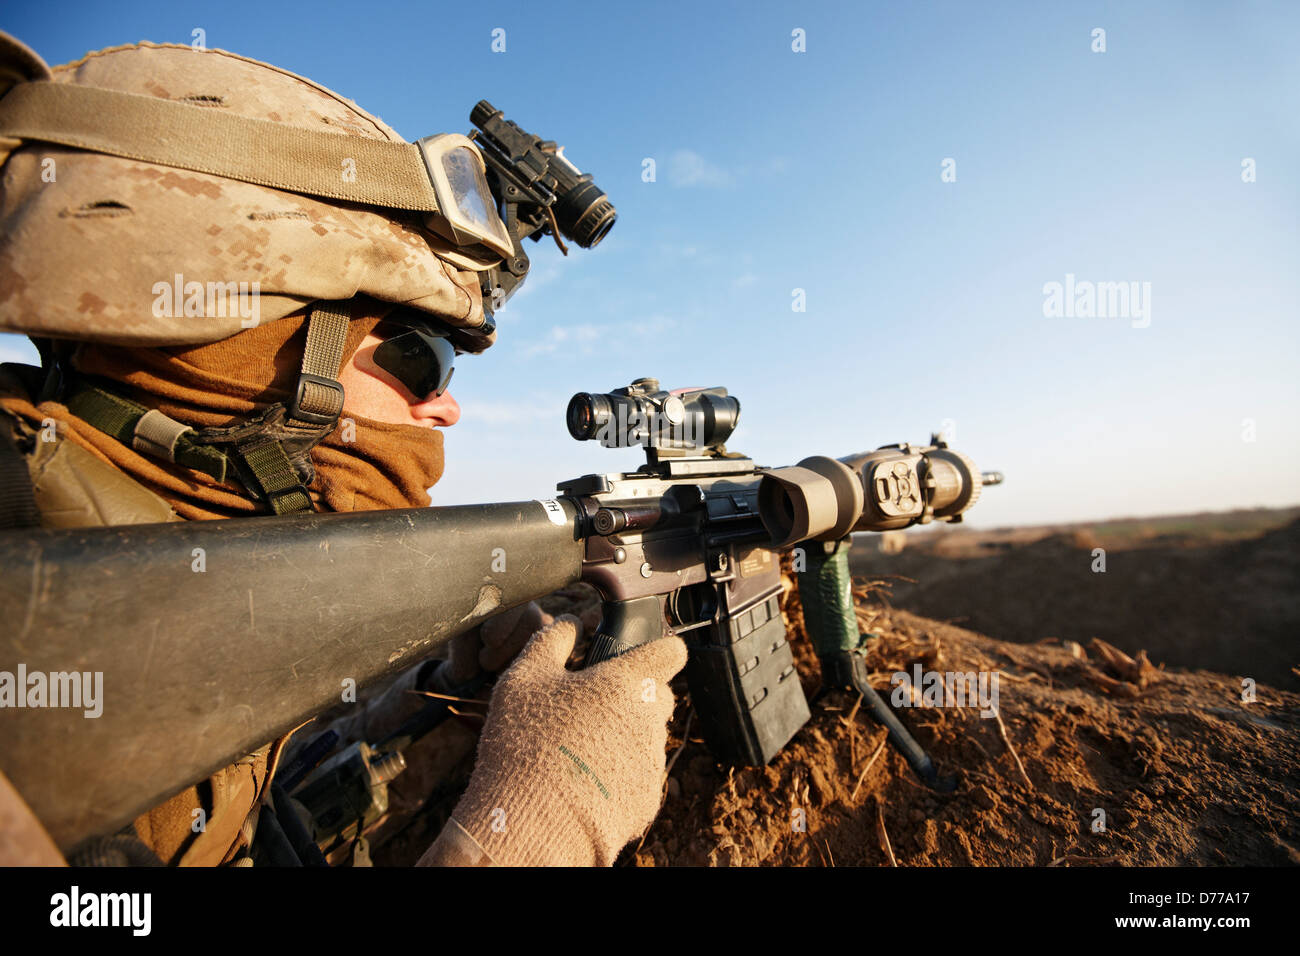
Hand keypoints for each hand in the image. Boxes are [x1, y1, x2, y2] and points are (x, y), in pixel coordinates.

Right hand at [419, 616, 686, 865]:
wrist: (530, 821)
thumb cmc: (525, 743)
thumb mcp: (524, 679)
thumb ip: (551, 641)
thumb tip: (569, 621)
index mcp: (626, 682)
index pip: (671, 651)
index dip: (659, 649)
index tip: (639, 656)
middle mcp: (649, 719)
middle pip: (659, 695)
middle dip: (635, 696)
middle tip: (592, 708)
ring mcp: (651, 762)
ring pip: (648, 738)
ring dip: (624, 738)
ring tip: (579, 752)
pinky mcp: (646, 800)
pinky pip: (639, 777)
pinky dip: (619, 775)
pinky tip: (584, 782)